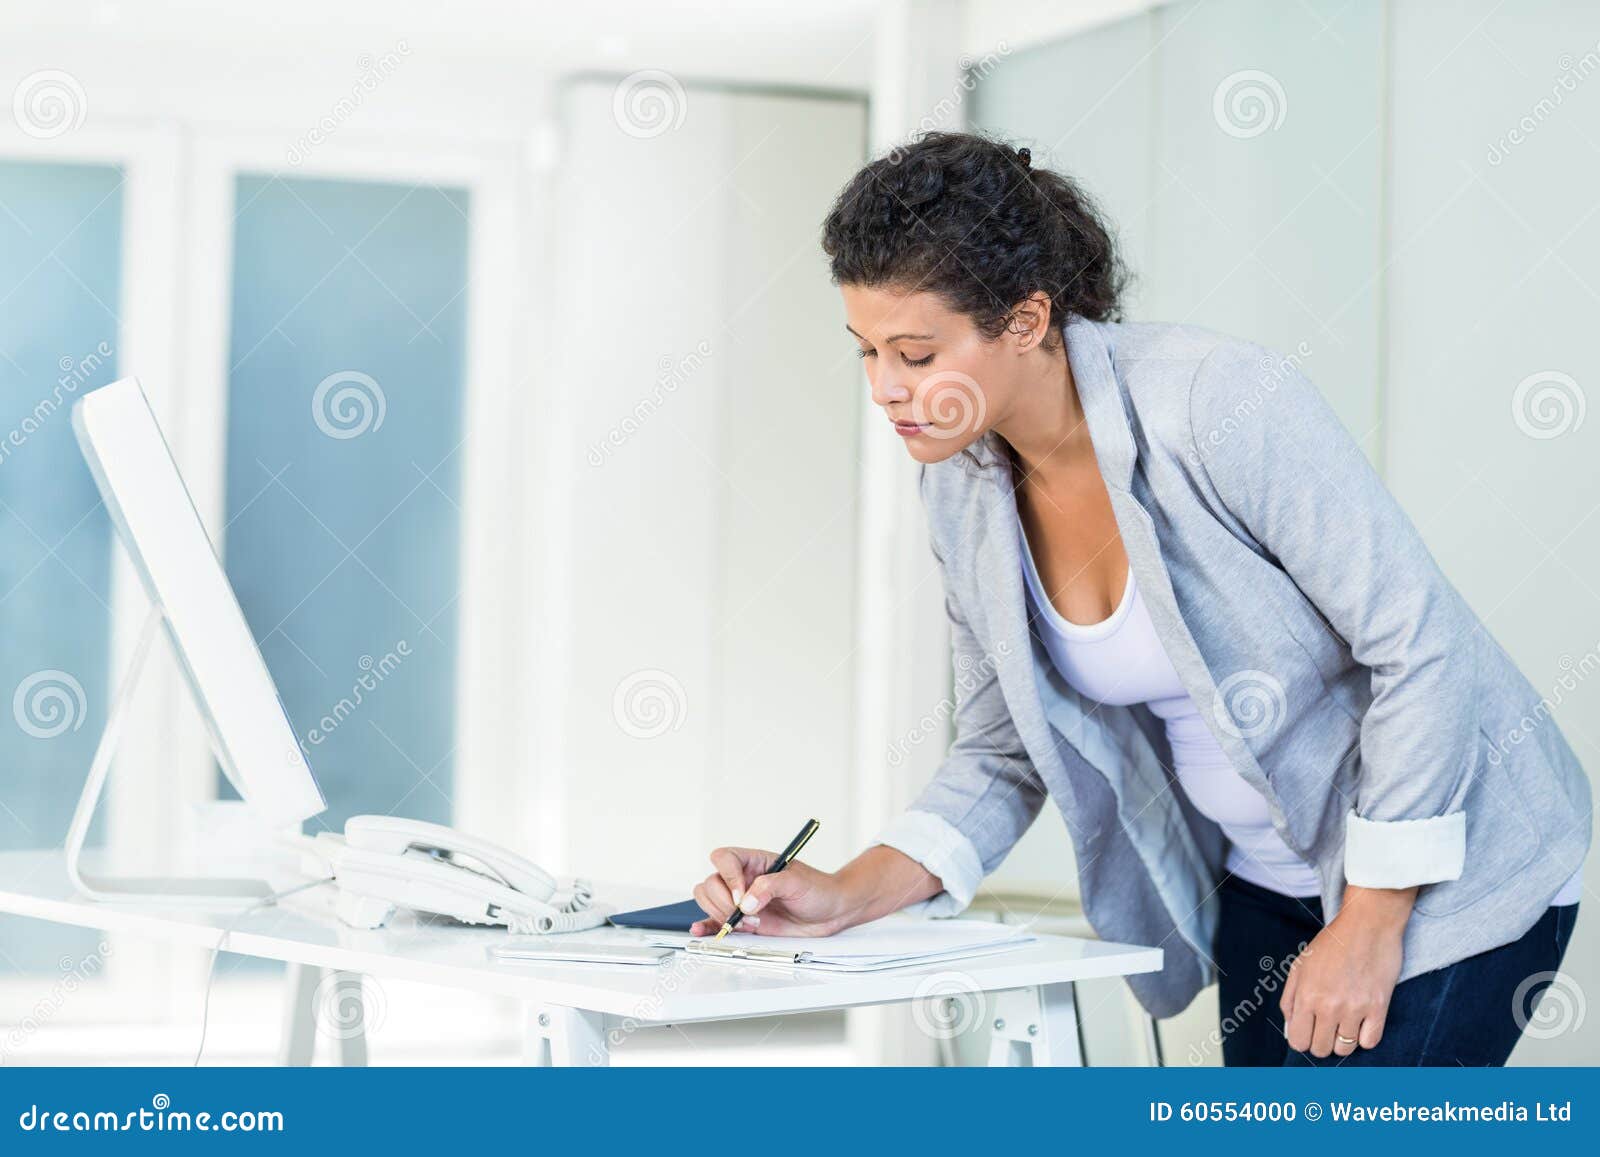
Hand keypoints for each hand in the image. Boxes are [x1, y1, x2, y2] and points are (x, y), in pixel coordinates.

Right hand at [689, 847, 859, 937]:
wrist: (830, 912)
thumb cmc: (817, 889)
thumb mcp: (796, 882)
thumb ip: (769, 887)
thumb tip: (746, 902)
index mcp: (755, 861)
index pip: (725, 858)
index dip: (728, 876)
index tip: (742, 895)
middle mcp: (743, 879)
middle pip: (711, 883)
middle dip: (723, 902)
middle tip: (746, 915)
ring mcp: (741, 900)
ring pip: (709, 900)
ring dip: (721, 915)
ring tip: (749, 924)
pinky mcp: (743, 920)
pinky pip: (715, 921)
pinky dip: (707, 926)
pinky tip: (703, 931)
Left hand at [1281, 885, 1414, 1057]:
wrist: (1368, 925)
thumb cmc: (1332, 943)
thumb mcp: (1300, 966)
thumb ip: (1290, 999)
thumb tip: (1290, 1029)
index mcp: (1306, 995)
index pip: (1298, 1041)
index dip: (1302, 1038)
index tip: (1309, 1030)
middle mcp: (1328, 1005)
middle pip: (1320, 1049)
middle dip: (1321, 1041)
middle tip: (1327, 1025)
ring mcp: (1355, 1008)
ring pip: (1344, 1049)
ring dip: (1343, 1039)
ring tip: (1344, 1021)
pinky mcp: (1379, 1008)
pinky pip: (1370, 1042)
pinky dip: (1365, 1037)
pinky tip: (1362, 1021)